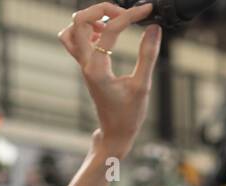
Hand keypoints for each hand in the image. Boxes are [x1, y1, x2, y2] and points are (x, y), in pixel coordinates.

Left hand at [57, 2, 162, 159]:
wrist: (114, 134)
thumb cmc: (128, 115)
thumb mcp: (142, 86)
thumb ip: (148, 55)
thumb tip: (154, 28)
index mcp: (97, 70)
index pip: (109, 30)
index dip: (130, 16)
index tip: (147, 11)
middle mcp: (85, 64)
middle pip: (79, 21)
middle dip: (102, 10)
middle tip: (124, 14)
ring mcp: (83, 65)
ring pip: (72, 30)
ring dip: (90, 20)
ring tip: (111, 23)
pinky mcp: (85, 67)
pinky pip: (75, 41)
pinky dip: (87, 31)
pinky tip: (106, 35)